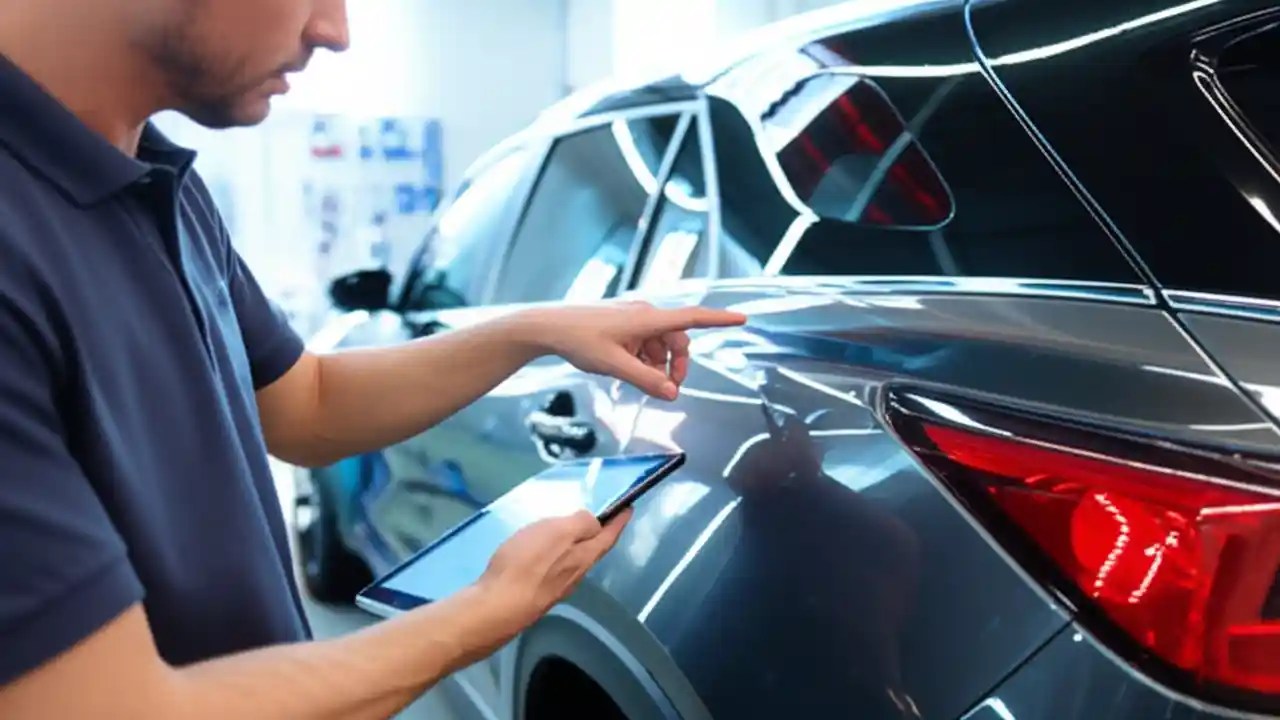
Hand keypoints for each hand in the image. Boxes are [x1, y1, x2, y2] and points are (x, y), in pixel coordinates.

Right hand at [473, 509, 632, 639]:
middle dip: (599, 534)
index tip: (628, 508)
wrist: (499, 606)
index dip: (619, 521)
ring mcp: (557, 586)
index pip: (609, 536)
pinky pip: (555, 567)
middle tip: (601, 518)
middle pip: (593, 550)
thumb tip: (594, 523)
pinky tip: (545, 552)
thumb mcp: (559, 532)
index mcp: (585, 557)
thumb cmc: (529, 563)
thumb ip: (581, 524)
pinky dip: (558, 555)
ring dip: (577, 545)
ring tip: (571, 531)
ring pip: (574, 560)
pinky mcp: (537, 592)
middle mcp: (576, 574)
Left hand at [523, 301, 747, 399]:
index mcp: (647, 319)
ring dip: (659, 364)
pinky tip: (627, 370)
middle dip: (677, 364)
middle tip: (668, 389)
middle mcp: (645, 314)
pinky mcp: (623, 325)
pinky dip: (644, 358)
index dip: (719, 320)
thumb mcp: (615, 365)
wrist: (549, 327)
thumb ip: (646, 380)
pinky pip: (646, 343)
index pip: (692, 318)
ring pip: (661, 344)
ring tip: (639, 380)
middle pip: (678, 339)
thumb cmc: (580, 341)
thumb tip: (673, 393)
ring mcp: (633, 319)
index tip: (743, 319)